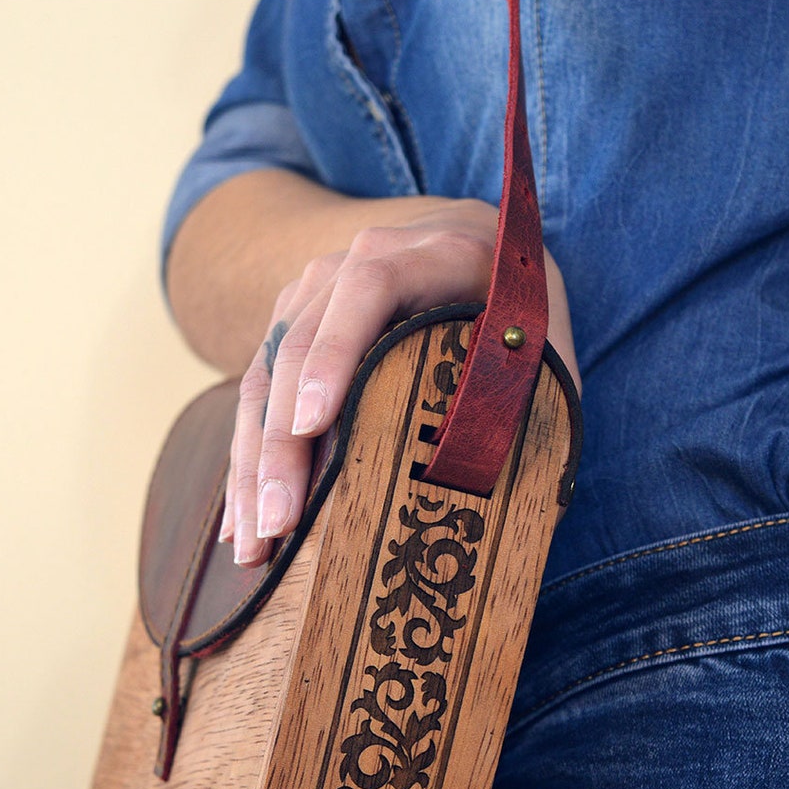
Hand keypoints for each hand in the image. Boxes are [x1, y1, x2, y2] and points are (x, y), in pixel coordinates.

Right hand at [220, 197, 578, 565]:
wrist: (477, 245)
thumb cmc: (521, 314)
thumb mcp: (545, 345)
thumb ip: (537, 398)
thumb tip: (532, 509)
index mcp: (437, 254)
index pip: (371, 289)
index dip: (337, 353)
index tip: (312, 426)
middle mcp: (362, 259)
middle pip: (302, 344)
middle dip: (282, 442)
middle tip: (277, 525)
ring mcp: (318, 288)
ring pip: (268, 373)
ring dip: (254, 460)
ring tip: (250, 543)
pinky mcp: (295, 322)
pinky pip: (259, 387)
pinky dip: (250, 453)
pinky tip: (243, 516)